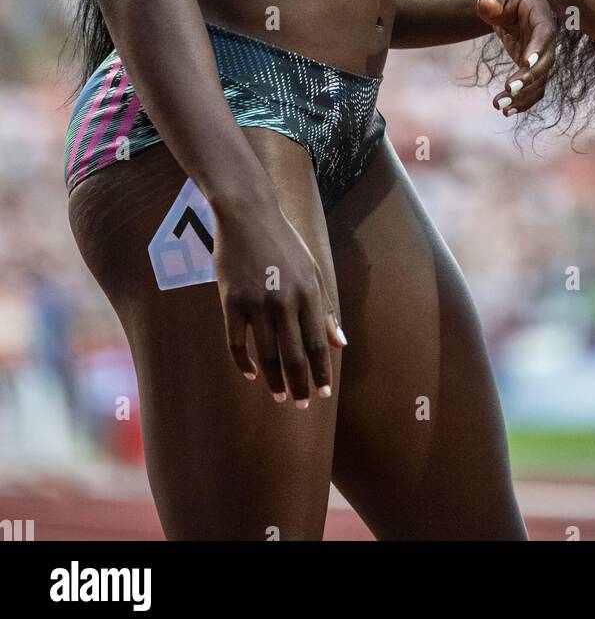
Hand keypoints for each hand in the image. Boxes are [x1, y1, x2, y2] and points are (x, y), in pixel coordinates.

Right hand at [213, 198, 345, 403]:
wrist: (247, 214)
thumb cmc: (283, 242)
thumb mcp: (311, 270)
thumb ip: (325, 308)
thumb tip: (339, 343)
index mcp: (309, 292)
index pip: (317, 343)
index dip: (321, 372)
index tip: (324, 393)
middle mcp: (285, 300)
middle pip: (294, 355)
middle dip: (300, 385)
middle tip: (302, 404)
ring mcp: (256, 302)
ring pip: (267, 355)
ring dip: (275, 381)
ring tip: (280, 397)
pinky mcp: (231, 301)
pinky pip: (237, 343)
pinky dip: (244, 364)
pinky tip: (252, 375)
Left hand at [476, 0, 556, 115]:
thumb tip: (486, 7)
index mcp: (540, 14)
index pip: (544, 34)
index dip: (537, 49)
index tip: (525, 64)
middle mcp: (545, 37)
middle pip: (545, 62)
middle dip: (529, 79)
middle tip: (508, 90)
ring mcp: (540, 53)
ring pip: (539, 80)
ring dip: (523, 96)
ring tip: (500, 106)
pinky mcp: (532, 66)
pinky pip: (533, 87)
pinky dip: (523, 101)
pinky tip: (506, 112)